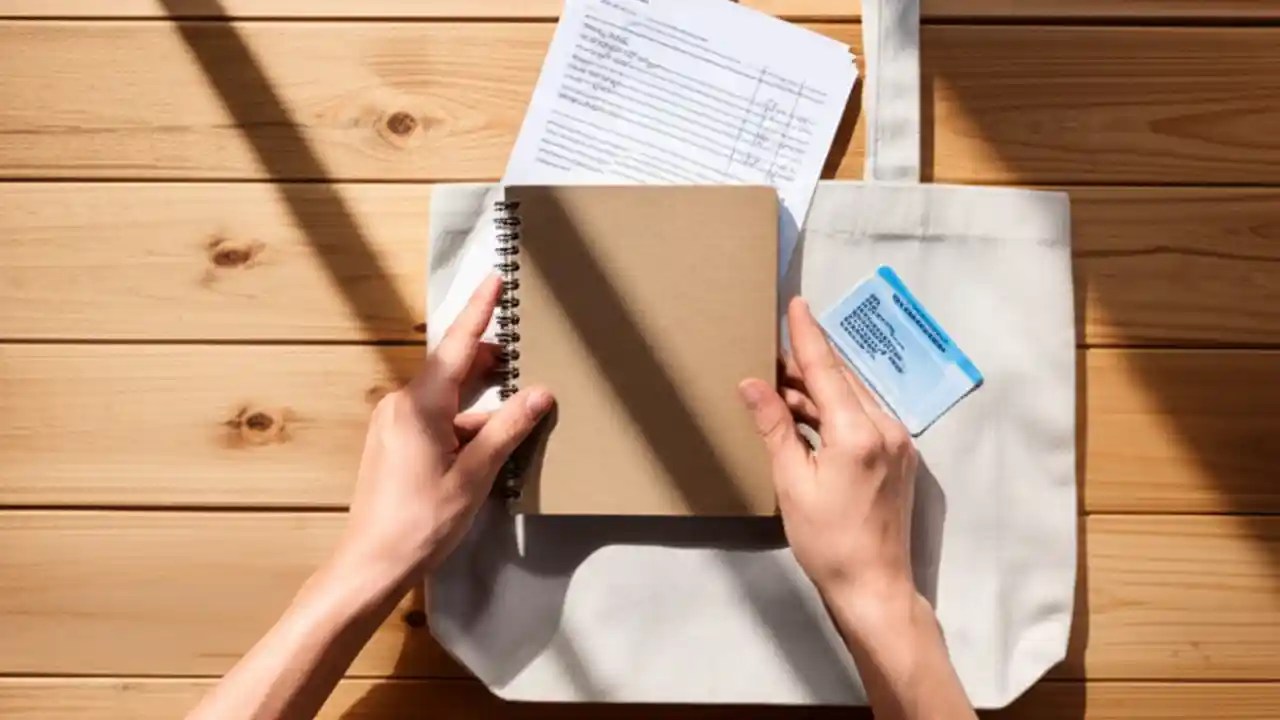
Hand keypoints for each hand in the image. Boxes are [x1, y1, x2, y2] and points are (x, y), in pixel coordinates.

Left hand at [335, 276, 553, 582]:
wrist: (371, 564)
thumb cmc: (422, 521)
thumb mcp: (474, 476)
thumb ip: (507, 430)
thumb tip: (541, 393)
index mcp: (419, 404)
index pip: (457, 345)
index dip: (478, 310)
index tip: (494, 278)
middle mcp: (401, 404)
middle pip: (453, 369)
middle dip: (490, 361)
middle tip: (527, 355)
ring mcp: (394, 423)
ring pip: (447, 398)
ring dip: (481, 401)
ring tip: (519, 408)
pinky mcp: (394, 443)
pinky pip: (436, 418)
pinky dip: (464, 421)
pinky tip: (489, 441)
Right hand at [738, 298, 918, 614]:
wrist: (875, 587)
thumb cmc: (827, 542)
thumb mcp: (791, 483)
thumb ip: (774, 428)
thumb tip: (753, 384)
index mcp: (858, 433)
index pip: (827, 371)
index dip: (807, 336)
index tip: (796, 304)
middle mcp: (887, 429)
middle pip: (843, 381)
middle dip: (808, 363)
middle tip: (773, 349)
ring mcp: (899, 443)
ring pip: (855, 399)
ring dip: (820, 390)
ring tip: (782, 385)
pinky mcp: (900, 459)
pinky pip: (865, 419)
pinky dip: (836, 411)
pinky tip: (810, 416)